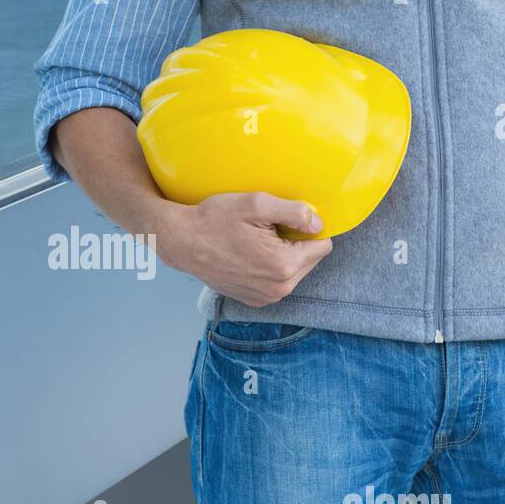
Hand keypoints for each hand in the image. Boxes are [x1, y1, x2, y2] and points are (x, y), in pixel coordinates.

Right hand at [151, 192, 332, 307]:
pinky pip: (276, 281)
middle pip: (310, 260)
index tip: (288, 220)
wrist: (181, 242)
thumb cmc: (214, 220)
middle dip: (296, 243)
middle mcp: (278, 288)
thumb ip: (295, 212)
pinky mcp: (254, 300)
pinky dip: (269, 268)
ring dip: (283, 256)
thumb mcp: (257, 204)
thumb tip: (318, 223)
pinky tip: (249, 254)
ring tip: (256, 241)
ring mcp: (265, 297)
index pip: (323, 246)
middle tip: (268, 229)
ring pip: (294, 272)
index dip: (309, 229)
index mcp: (284, 265)